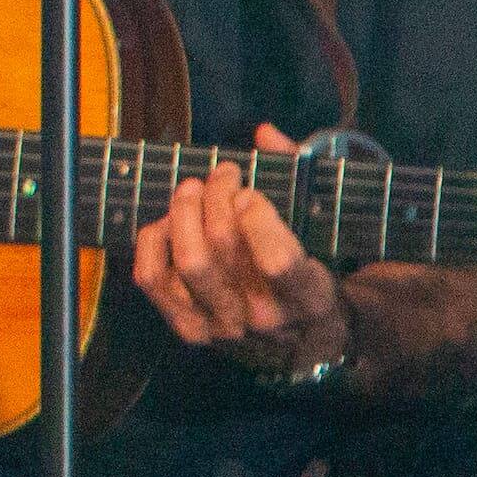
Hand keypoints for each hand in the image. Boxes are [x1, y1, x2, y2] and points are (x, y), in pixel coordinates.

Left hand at [127, 125, 349, 375]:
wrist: (304, 342)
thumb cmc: (310, 270)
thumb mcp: (323, 230)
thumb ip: (300, 174)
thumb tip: (264, 134)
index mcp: (309, 297)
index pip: (277, 261)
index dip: (257, 216)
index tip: (251, 192)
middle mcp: (265, 318)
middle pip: (223, 248)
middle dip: (217, 196)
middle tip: (223, 173)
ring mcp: (224, 328)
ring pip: (189, 262)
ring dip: (184, 212)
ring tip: (193, 188)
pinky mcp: (190, 330)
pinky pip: (153, 279)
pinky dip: (153, 240)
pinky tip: (169, 220)